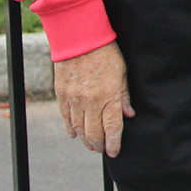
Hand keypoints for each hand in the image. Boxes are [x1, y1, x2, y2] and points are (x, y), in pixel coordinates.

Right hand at [54, 42, 133, 156]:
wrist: (80, 39)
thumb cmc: (106, 53)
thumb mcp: (122, 73)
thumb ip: (124, 96)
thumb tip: (129, 115)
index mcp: (109, 96)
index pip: (112, 128)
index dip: (114, 143)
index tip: (114, 152)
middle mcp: (91, 102)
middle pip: (94, 133)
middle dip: (99, 145)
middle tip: (102, 149)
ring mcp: (74, 99)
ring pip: (78, 128)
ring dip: (85, 139)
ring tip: (90, 144)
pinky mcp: (62, 95)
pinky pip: (66, 118)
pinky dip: (70, 128)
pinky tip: (74, 134)